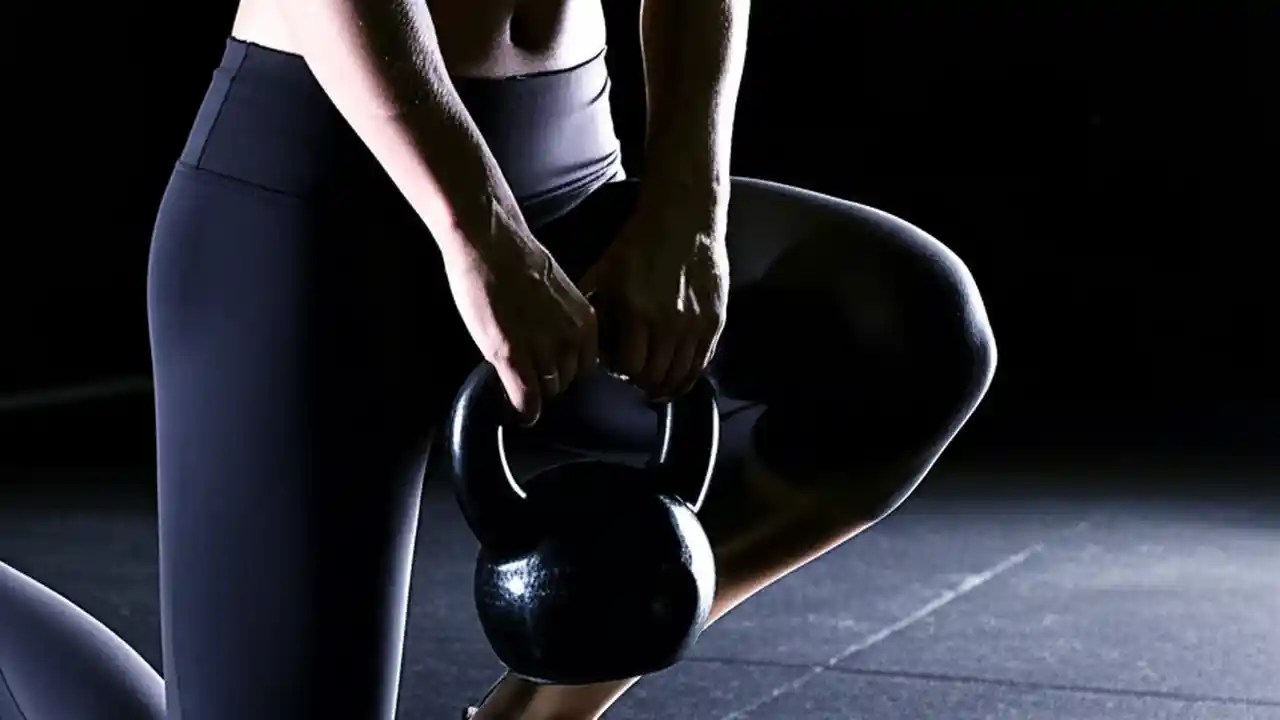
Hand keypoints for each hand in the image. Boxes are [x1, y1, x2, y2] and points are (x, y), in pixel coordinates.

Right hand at [444, 230, 597, 424]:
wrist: (490, 245)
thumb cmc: (517, 262)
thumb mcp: (558, 294)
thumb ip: (563, 323)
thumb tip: (557, 346)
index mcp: (586, 322)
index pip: (585, 365)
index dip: (564, 367)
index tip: (548, 367)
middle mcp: (572, 339)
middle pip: (567, 380)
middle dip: (548, 379)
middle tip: (526, 370)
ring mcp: (544, 350)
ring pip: (548, 391)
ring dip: (533, 390)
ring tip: (514, 378)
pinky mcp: (513, 357)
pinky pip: (526, 400)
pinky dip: (523, 411)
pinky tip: (518, 413)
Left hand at [579, 202, 728, 399]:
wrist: (685, 218)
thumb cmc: (640, 244)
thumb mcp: (605, 270)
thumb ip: (592, 305)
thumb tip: (580, 338)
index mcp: (637, 311)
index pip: (630, 367)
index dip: (622, 372)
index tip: (620, 366)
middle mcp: (669, 322)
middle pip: (656, 376)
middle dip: (643, 382)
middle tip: (637, 376)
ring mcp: (696, 324)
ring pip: (681, 375)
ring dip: (666, 385)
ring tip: (657, 384)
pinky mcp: (715, 320)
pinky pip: (702, 362)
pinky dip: (689, 376)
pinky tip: (679, 375)